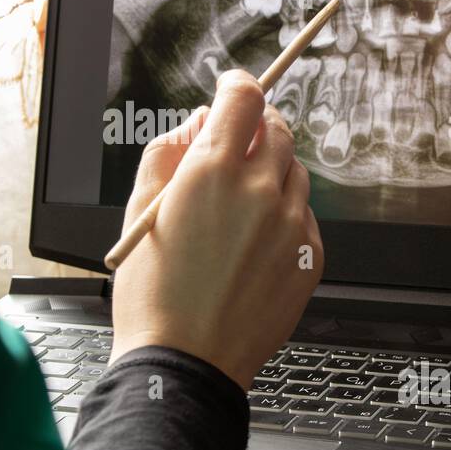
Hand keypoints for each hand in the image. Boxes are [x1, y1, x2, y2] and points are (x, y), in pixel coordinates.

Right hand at [110, 70, 324, 389]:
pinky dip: (285, 215)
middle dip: (256, 129)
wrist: (186, 363)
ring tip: (238, 210)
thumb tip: (197, 123)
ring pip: (295, 173)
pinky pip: (305, 216)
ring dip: (272, 173)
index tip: (233, 90)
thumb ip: (169, 152)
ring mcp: (292, 225)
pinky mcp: (310, 257)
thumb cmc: (154, 294)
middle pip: (277, 130)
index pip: (244, 98)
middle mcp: (261, 191)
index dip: (237, 87)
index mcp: (212, 172)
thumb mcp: (140, 210)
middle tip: (235, 148)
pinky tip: (253, 245)